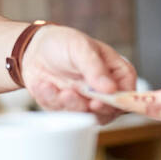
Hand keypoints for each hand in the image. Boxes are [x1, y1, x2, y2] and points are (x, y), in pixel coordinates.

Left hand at [19, 25, 136, 124]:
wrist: (33, 50)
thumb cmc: (61, 43)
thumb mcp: (79, 47)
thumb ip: (95, 67)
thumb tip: (110, 88)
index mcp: (114, 72)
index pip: (128, 91)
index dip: (118, 101)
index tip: (100, 101)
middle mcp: (103, 90)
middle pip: (109, 111)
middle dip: (91, 108)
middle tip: (79, 98)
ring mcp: (86, 101)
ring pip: (86, 116)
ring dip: (70, 105)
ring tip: (59, 90)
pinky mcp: (67, 109)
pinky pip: (62, 114)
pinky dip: (52, 100)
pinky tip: (45, 85)